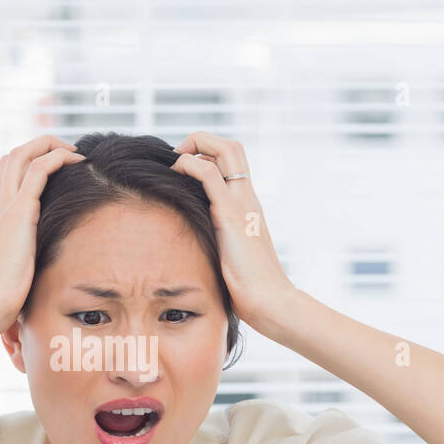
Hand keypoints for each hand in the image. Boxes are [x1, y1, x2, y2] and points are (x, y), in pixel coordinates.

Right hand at [0, 135, 84, 334]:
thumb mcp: (7, 279)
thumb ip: (15, 272)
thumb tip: (24, 291)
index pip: (5, 179)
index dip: (28, 166)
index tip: (54, 172)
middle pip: (11, 158)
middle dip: (40, 148)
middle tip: (68, 155)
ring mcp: (5, 207)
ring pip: (22, 155)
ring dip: (50, 145)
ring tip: (75, 153)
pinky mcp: (19, 212)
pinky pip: (39, 169)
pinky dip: (58, 157)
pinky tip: (77, 160)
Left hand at [172, 131, 294, 330]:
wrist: (270, 303)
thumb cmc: (252, 290)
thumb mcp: (233, 258)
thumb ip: (222, 245)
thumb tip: (200, 252)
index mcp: (249, 206)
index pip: (234, 162)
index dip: (208, 154)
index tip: (184, 169)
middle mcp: (247, 198)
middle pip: (232, 146)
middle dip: (201, 140)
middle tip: (177, 159)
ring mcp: (241, 204)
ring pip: (224, 150)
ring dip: (194, 146)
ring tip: (173, 163)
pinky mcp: (229, 215)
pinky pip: (208, 175)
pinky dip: (188, 165)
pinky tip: (174, 175)